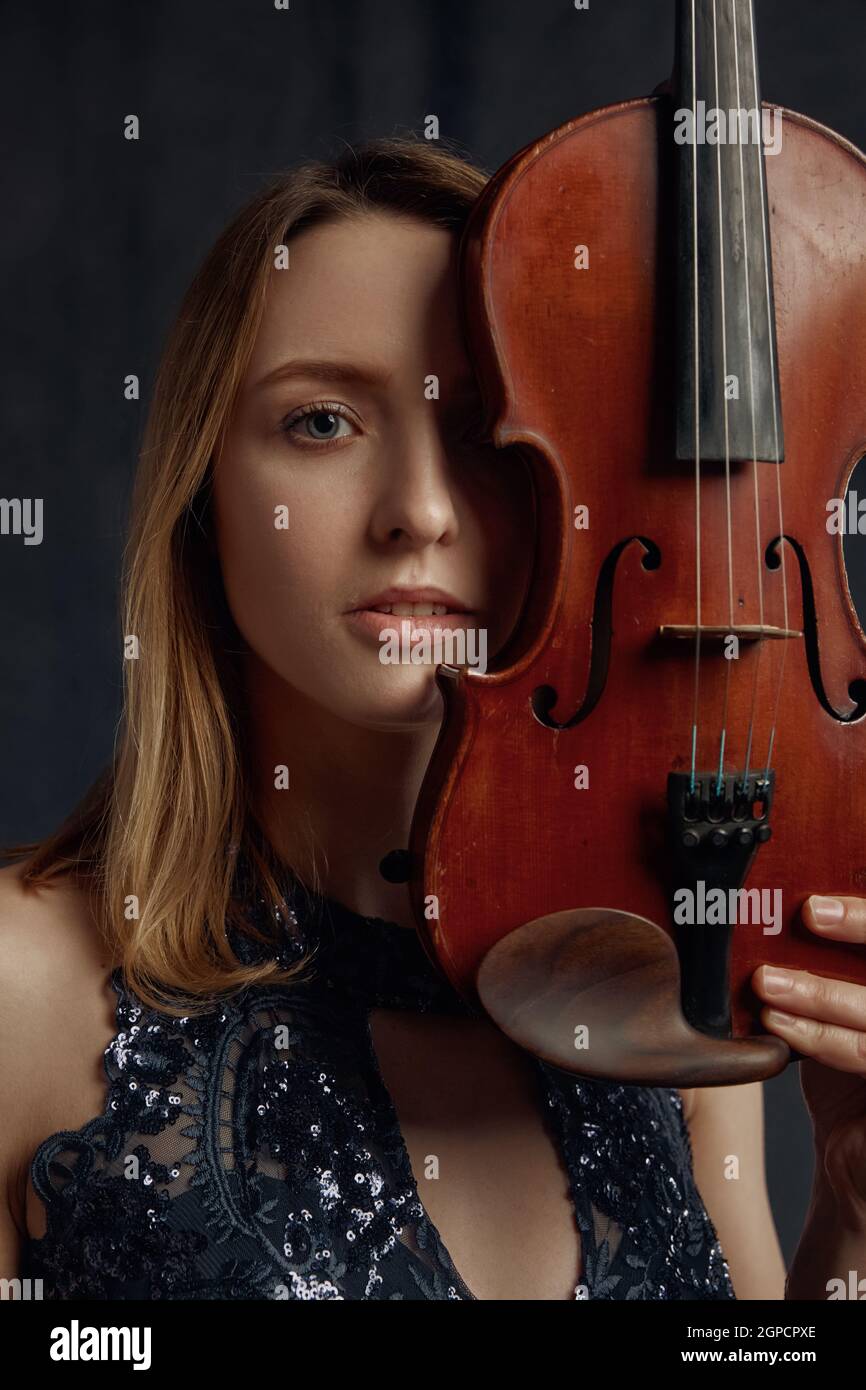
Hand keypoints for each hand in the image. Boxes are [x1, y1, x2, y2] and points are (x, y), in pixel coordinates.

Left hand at [752, 896, 865, 1226]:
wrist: (855, 1160)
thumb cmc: (847, 1074)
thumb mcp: (838, 1008)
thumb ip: (825, 967)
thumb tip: (776, 904)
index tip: (827, 888)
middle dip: (864, 926)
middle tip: (811, 912)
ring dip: (823, 991)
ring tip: (768, 981)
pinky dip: (822, 1036)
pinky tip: (778, 1025)